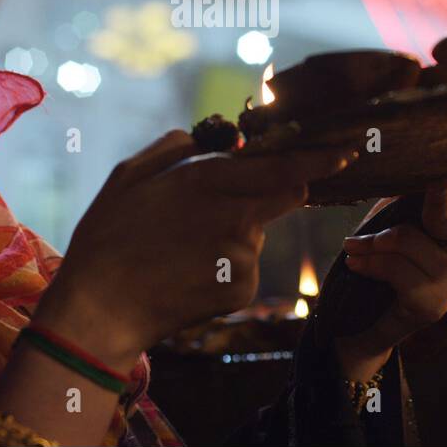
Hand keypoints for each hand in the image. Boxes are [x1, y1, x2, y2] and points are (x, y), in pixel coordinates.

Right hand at [32, 130, 357, 371]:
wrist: (99, 312)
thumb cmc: (107, 238)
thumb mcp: (129, 175)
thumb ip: (176, 146)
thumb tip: (214, 134)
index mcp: (207, 181)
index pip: (282, 165)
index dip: (319, 158)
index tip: (347, 151)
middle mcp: (234, 216)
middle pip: (286, 193)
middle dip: (280, 187)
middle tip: (236, 200)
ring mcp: (242, 256)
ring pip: (256, 231)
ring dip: (235, 232)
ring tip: (182, 250)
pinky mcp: (242, 289)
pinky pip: (245, 265)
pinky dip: (225, 266)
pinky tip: (189, 274)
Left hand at [333, 168, 446, 380]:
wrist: (356, 319)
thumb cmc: (374, 262)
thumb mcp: (388, 223)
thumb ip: (405, 200)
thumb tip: (421, 178)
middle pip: (444, 212)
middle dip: (435, 196)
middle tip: (434, 181)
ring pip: (405, 239)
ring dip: (370, 244)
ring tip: (354, 249)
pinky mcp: (431, 302)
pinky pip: (394, 267)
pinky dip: (368, 263)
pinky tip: (356, 265)